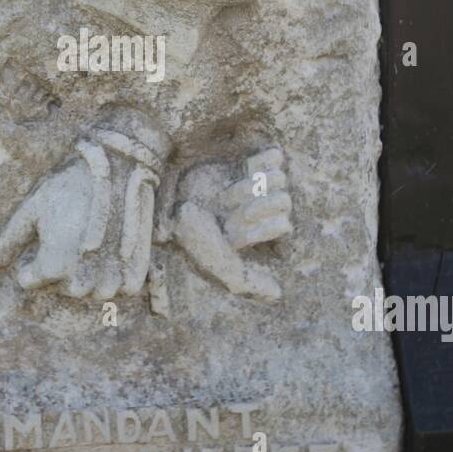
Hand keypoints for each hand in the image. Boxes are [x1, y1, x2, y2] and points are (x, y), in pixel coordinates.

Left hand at [0, 138, 156, 300]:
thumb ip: (7, 242)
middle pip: (64, 289)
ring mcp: (112, 278)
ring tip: (90, 246)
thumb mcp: (32, 210)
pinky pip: (123, 290)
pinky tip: (113, 252)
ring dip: (90, 276)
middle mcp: (82, 280)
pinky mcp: (137, 271)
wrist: (119, 167)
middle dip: (61, 270)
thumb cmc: (69, 185)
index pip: (30, 281)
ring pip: (94, 293)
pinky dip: (117, 277)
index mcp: (53, 266)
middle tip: (67, 239)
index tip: (42, 238)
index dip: (31, 261)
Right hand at [171, 147, 291, 299]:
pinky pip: (274, 157)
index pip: (283, 224)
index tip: (234, 225)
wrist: (168, 202)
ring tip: (232, 189)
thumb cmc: (194, 237)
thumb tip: (279, 295)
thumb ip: (249, 285)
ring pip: (280, 179)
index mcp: (261, 234)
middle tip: (228, 206)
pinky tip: (250, 164)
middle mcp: (262, 211)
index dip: (262, 224)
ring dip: (255, 182)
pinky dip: (265, 159)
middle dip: (256, 203)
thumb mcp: (220, 268)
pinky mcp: (245, 163)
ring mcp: (256, 186)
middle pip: (284, 200)